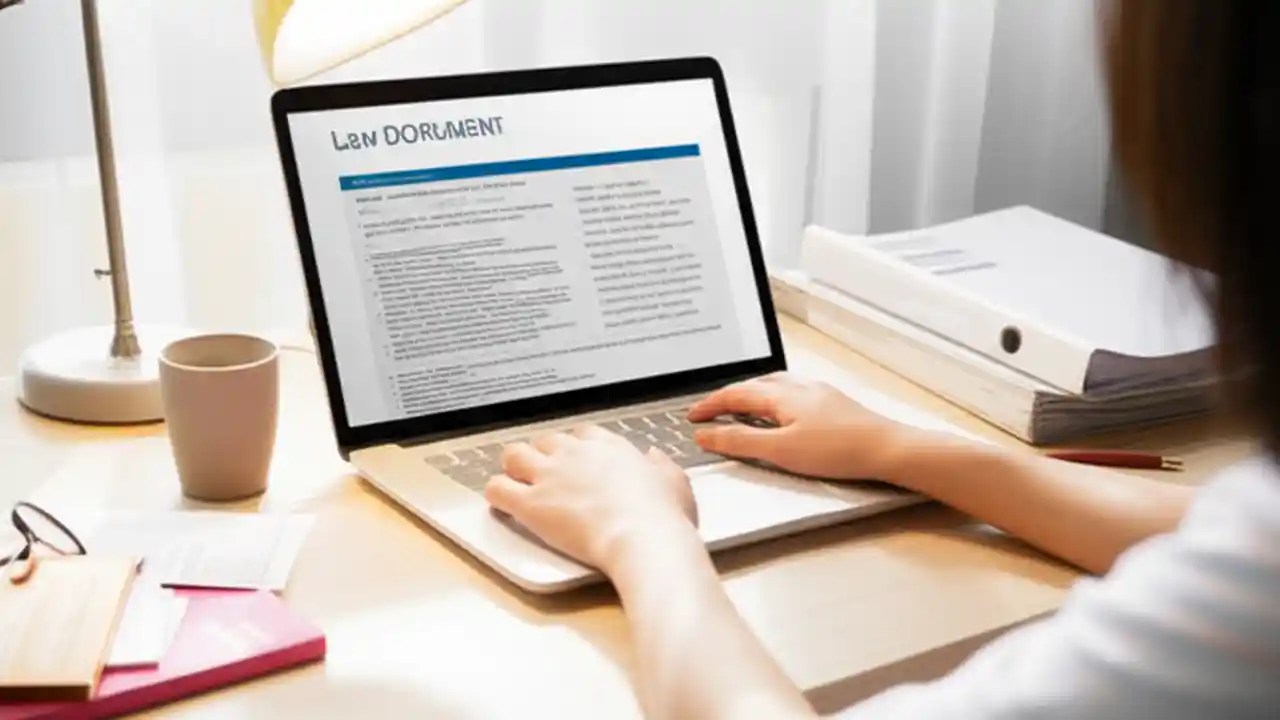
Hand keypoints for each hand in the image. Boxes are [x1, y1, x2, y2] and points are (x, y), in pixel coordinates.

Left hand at [484, 426, 697, 572]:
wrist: (643, 538)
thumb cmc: (661, 517)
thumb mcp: (674, 482)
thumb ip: (660, 466)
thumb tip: (653, 457)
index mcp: (609, 447)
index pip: (581, 434)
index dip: (575, 448)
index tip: (577, 461)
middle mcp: (575, 454)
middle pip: (544, 440)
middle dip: (543, 456)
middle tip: (546, 476)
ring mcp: (550, 476)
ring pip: (514, 455)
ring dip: (513, 467)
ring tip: (516, 483)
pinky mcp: (531, 503)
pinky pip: (498, 488)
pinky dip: (496, 494)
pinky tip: (500, 502)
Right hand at [688, 372, 927, 481]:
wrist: (887, 448)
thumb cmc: (837, 450)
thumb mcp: (780, 451)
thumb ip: (740, 442)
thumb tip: (706, 435)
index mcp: (781, 394)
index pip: (734, 394)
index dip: (710, 405)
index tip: (691, 417)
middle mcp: (798, 386)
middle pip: (753, 384)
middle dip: (727, 397)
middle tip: (709, 412)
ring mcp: (817, 391)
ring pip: (774, 384)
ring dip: (750, 394)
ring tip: (739, 407)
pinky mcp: (832, 402)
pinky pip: (791, 391)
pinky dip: (772, 398)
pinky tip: (780, 412)